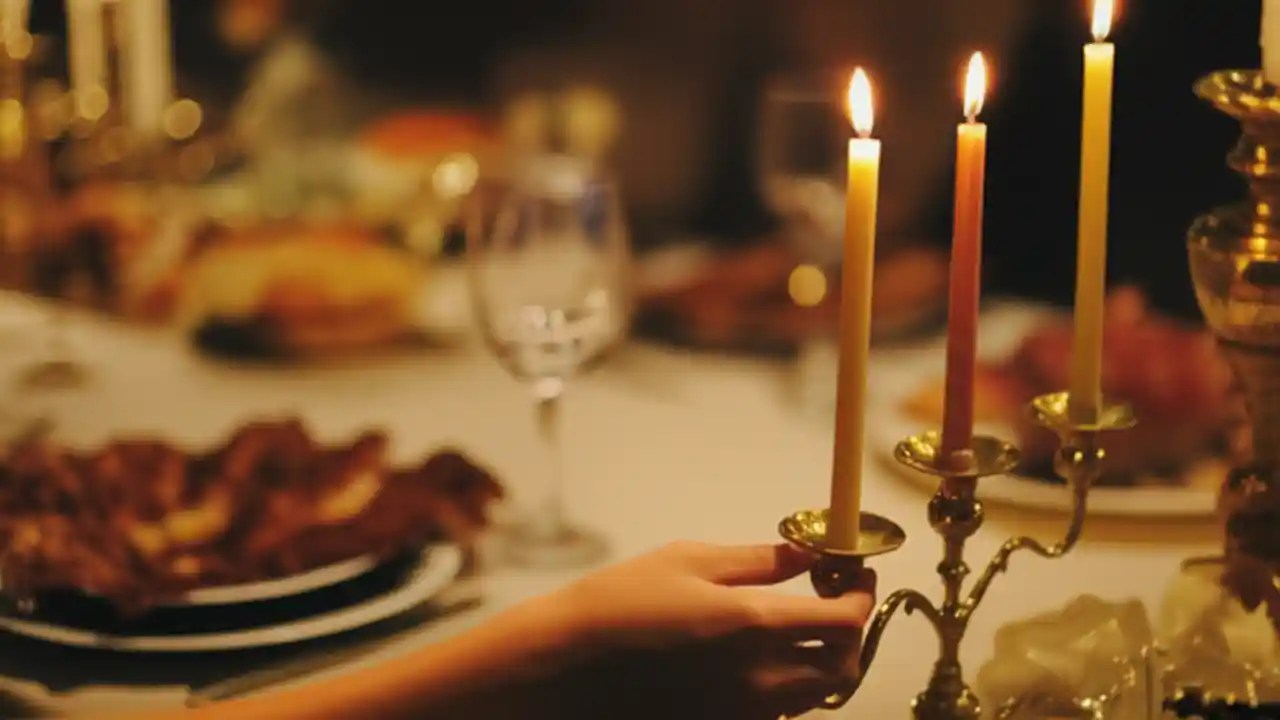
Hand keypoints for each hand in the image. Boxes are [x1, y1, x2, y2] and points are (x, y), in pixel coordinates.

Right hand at [536, 541, 875, 719]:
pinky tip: (765, 658)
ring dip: (825, 661)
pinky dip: (792, 686)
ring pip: (816, 695)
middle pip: (841, 668)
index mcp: (754, 626)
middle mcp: (760, 677)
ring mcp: (744, 709)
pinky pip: (781, 710)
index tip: (854, 572)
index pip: (844, 621)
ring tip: (804, 628)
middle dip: (850, 634)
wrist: (568, 662)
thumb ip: (758, 560)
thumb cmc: (624, 599)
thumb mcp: (689, 561)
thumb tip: (809, 552)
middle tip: (835, 601)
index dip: (861, 595)